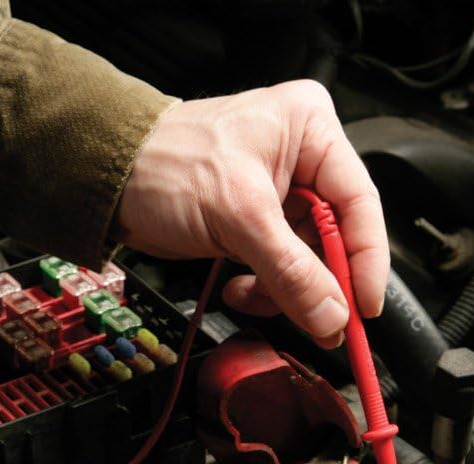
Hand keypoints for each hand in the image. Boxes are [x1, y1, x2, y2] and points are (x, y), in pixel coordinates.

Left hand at [116, 80, 388, 345]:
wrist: (107, 182)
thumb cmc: (162, 163)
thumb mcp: (237, 215)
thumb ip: (290, 270)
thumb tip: (330, 313)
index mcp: (310, 129)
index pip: (360, 201)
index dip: (365, 259)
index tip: (363, 306)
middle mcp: (301, 158)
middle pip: (335, 237)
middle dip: (321, 284)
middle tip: (324, 324)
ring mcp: (278, 194)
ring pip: (306, 260)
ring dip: (286, 292)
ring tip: (260, 301)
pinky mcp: (254, 224)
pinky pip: (279, 269)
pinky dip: (264, 289)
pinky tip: (239, 289)